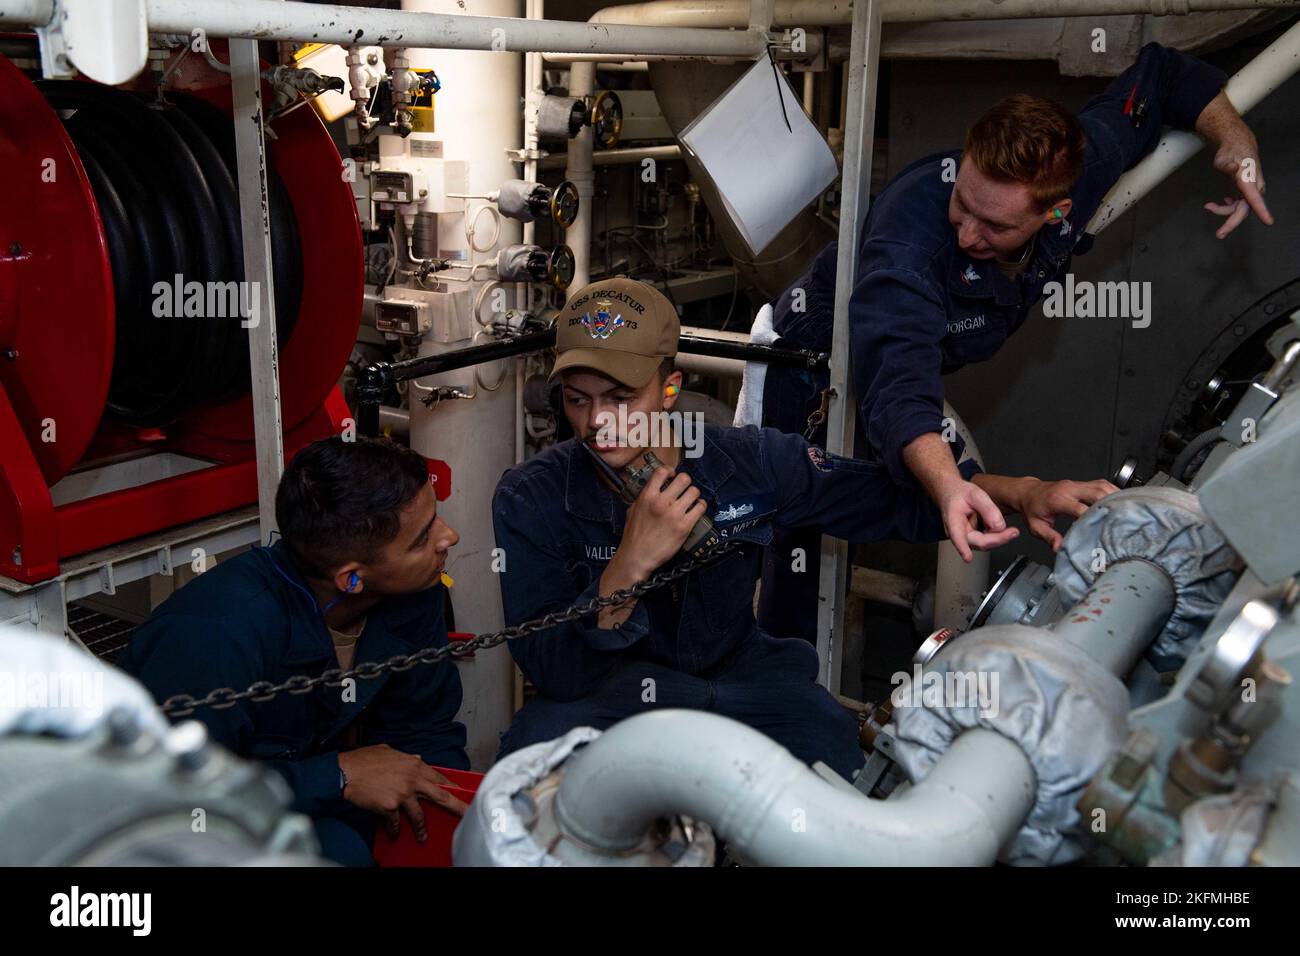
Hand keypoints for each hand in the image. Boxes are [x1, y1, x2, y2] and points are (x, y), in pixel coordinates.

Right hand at [338, 744, 467, 841]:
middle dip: (456, 806)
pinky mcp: (390, 807)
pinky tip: (395, 834)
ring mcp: (402, 794)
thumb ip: (405, 757)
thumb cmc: (364, 760)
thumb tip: (415, 758)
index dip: (450, 786)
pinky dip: (395, 830)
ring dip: (422, 828)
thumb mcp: (389, 751)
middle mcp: (412, 780)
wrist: (346, 772)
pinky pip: (396, 823)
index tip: (458, 793)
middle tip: (466, 813)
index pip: (439, 777)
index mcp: (414, 765)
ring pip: (419, 815)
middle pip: (441, 796)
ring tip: (423, 837)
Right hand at [613, 466, 706, 579]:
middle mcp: (662, 502)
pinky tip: (697, 509)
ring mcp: (674, 514)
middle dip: (685, 482)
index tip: (672, 475)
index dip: (670, 471)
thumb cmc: (633, 536)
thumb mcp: (633, 510)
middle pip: (683, 479)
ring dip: (694, 495)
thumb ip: (644, 496)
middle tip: (684, 488)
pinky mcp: (684, 526)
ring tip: (691, 500)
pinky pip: (700, 508)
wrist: (637, 557)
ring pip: (695, 491)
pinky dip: (701, 507)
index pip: (662, 471)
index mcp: (647, 496)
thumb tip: (653, 488)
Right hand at [936, 478, 1018, 562]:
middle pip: (978, 542)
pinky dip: (996, 536)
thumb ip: (988, 509)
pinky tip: (1004, 530)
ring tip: (1012, 531)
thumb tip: (999, 526)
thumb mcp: (975, 494)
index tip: (967, 557)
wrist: (952, 493)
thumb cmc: (960, 494)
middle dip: (997, 539)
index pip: (957, 536)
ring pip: (984, 544)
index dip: (962, 547)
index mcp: (953, 520)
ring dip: (998, 539)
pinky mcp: (973, 538)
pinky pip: (986, 541)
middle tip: (1013, 532)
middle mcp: (957, 533)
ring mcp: (965, 538)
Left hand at [1017, 478, 1117, 550]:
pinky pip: (1101, 484)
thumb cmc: (1033, 509)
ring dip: (1115, 496)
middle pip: (1096, 493)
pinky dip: (1113, 491)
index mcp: (1057, 500)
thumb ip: (1048, 536)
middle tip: (1123, 518)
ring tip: (1126, 509)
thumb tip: (1060, 547)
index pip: (1080, 508)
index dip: (1093, 517)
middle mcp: (1068, 489)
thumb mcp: (1036, 526)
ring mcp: (1076, 484)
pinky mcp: (1082, 483)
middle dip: (1111, 504)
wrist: (1028, 493)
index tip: (1104, 528)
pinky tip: (1120, 501)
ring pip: (1101, 485)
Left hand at [1204, 134, 1272, 238]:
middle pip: (1244, 210)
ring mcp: (1250, 191)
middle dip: (1231, 223)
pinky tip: (1222, 202)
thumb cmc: (1231, 153)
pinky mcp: (1245, 192)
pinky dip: (1226, 207)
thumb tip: (1233, 167)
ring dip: (1223, 211)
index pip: (1256, 198)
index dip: (1262, 211)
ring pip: (1239, 209)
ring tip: (1209, 206)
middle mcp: (1253, 188)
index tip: (1268, 221)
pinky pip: (1237, 205)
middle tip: (1219, 234)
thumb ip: (1227, 165)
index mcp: (1250, 181)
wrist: (1237, 146)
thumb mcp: (1224, 159)